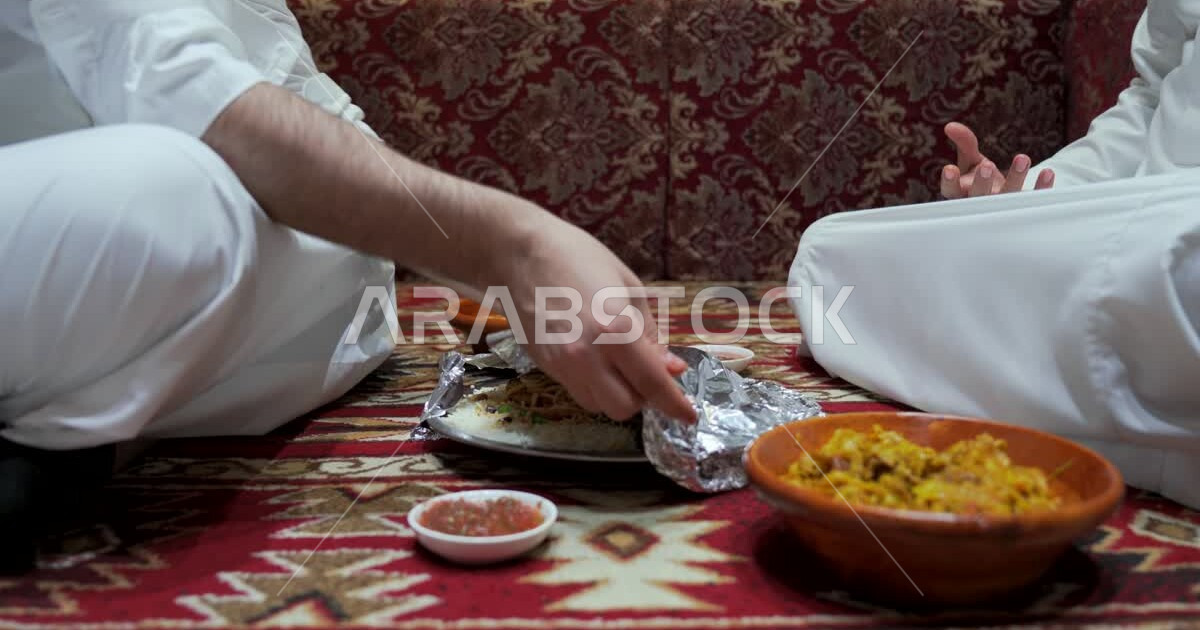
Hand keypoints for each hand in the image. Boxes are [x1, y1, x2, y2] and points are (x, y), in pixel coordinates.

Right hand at [499, 215, 695, 423]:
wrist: (517, 253)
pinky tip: (595, 361)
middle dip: (643, 398)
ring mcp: (562, 364)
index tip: (690, 416)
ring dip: (617, 395)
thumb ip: (651, 333)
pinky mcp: (544, 367)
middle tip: (647, 374)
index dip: (675, 404)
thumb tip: (672, 369)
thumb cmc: (578, 257)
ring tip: (619, 366)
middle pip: (625, 407)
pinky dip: (595, 388)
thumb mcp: (628, 286)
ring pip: (600, 406)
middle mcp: (587, 355)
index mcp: (615, 329)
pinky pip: (578, 393)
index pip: (653, 383)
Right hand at [940, 122, 1053, 198]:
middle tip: (986, 166)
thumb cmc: (981, 180)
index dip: (950, 181)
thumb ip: (964, 144)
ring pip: (1008, 196)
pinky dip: (1041, 187)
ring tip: (1022, 158)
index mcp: (961, 193)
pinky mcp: (1024, 207)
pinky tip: (1047, 173)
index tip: (950, 169)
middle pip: (979, 196)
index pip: (951, 190)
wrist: (1003, 200)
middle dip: (982, 182)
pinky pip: (1034, 198)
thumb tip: (950, 126)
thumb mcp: (971, 161)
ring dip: (1016, 178)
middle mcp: (980, 203)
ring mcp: (1003, 207)